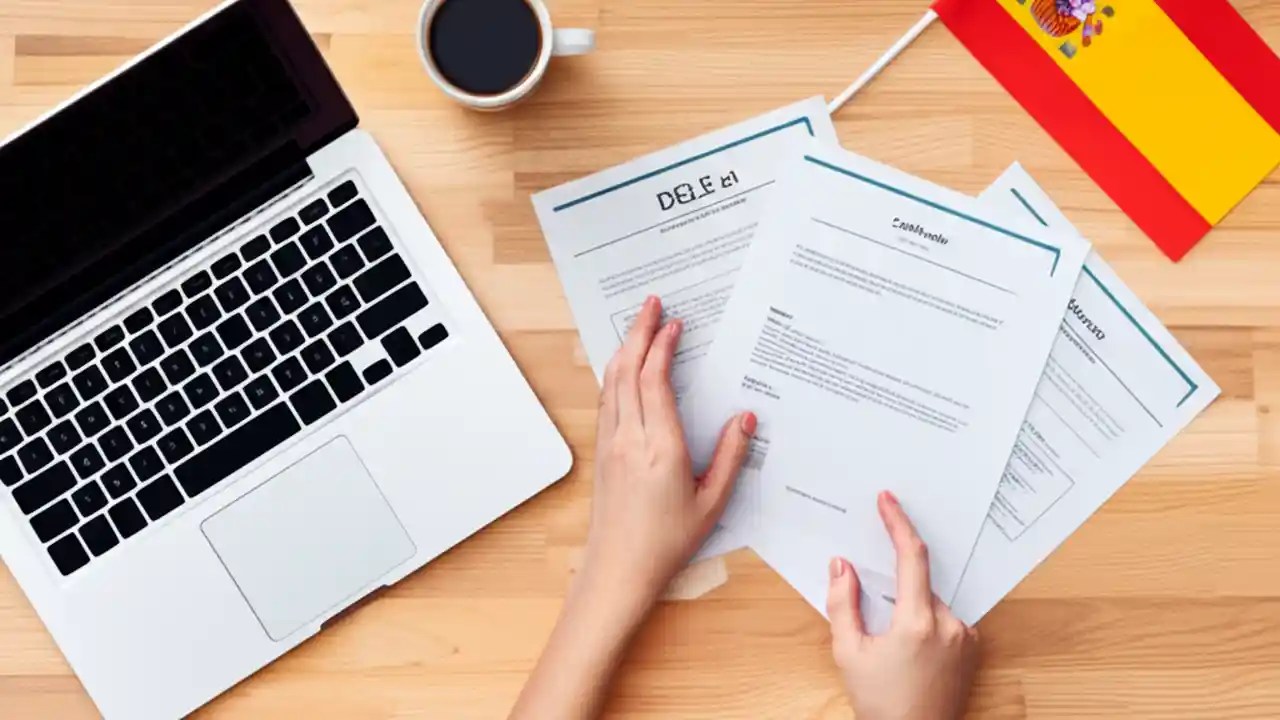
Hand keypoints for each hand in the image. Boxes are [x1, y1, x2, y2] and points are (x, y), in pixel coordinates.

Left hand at [509, 296, 754, 719]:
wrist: (618, 569)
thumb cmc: (667, 542)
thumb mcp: (712, 502)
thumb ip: (730, 457)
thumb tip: (744, 418)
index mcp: (660, 448)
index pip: (655, 381)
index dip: (663, 346)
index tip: (675, 324)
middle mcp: (629, 439)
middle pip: (627, 370)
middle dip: (639, 332)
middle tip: (651, 304)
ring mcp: (610, 444)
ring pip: (611, 382)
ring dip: (624, 349)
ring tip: (638, 325)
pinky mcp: (602, 453)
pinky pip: (605, 401)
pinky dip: (614, 374)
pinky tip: (622, 366)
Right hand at [826, 492, 979, 719]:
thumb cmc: (880, 704)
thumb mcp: (848, 653)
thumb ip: (842, 603)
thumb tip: (841, 565)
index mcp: (917, 622)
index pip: (911, 557)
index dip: (898, 523)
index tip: (887, 501)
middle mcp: (949, 624)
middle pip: (918, 584)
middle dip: (895, 591)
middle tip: (877, 623)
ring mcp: (966, 637)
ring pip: (932, 603)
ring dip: (911, 610)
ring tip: (896, 651)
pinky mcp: (974, 649)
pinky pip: (948, 620)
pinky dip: (928, 624)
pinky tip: (914, 653)